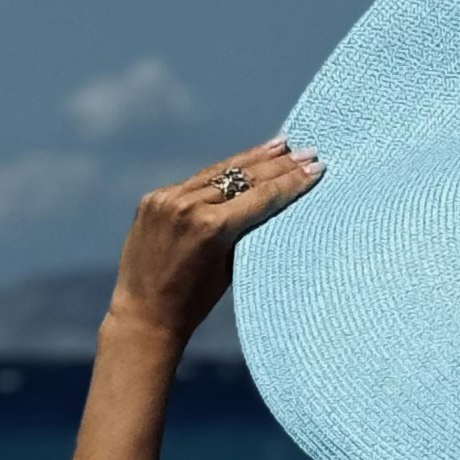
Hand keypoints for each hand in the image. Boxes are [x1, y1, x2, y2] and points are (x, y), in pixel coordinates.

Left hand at [107, 138, 323, 347]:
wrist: (144, 314)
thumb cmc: (194, 303)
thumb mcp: (229, 268)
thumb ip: (244, 231)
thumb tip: (268, 198)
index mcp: (211, 228)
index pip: (261, 197)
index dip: (291, 182)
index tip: (315, 168)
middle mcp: (188, 207)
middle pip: (243, 177)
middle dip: (278, 164)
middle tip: (306, 151)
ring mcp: (167, 199)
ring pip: (219, 172)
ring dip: (252, 159)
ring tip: (280, 145)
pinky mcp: (153, 199)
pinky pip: (194, 182)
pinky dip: (221, 173)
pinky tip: (241, 163)